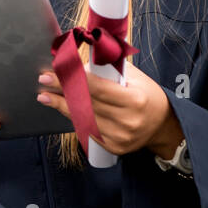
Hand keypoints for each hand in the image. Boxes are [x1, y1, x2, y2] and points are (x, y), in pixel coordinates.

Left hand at [36, 59, 183, 157]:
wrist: (162, 124)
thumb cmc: (147, 95)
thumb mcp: (135, 77)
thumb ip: (110, 69)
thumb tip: (82, 61)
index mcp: (135, 99)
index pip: (98, 88)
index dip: (75, 79)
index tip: (56, 72)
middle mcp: (128, 121)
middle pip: (87, 103)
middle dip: (63, 90)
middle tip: (45, 80)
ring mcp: (120, 137)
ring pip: (83, 118)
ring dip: (62, 106)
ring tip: (45, 95)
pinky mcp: (114, 147)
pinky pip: (88, 131)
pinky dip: (74, 118)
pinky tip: (62, 108)